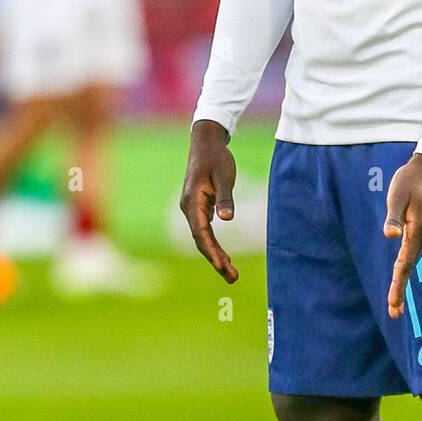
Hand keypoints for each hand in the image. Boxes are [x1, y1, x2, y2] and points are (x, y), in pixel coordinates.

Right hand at [179, 120, 238, 283]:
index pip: (201, 233)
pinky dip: (214, 245)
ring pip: (202, 237)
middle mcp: (188, 208)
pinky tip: (224, 256)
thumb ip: (225, 197)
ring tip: (231, 273)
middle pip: (201, 240)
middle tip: (233, 278)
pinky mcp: (198, 207)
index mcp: (192, 201)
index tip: (223, 266)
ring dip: (215, 255)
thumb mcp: (225, 176)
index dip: (212, 251)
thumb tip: (227, 220)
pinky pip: (204, 231)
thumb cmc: (217, 157)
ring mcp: (192, 208)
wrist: (206, 142)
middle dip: (216, 260)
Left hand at [383, 152, 421, 318]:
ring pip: (411, 261)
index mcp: (418, 230)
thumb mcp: (397, 196)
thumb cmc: (410, 180)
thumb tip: (390, 237)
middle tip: (394, 312)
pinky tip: (400, 274)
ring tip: (395, 300)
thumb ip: (393, 217)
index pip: (405, 263)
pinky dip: (405, 266)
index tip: (393, 304)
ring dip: (402, 279)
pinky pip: (412, 253)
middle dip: (400, 289)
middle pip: (409, 267)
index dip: (398, 284)